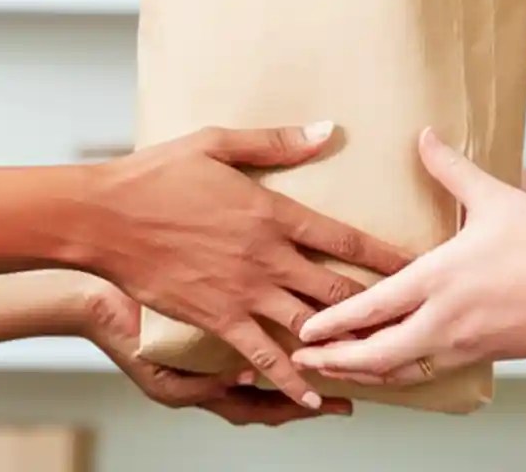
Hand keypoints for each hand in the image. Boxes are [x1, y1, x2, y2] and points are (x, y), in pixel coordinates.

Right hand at [84, 123, 411, 409]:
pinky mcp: (217, 319)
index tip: (422, 264)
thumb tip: (328, 130)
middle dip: (381, 306)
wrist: (103, 218)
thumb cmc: (155, 175)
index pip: (345, 237)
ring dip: (347, 344)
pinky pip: (263, 354)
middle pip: (338, 287)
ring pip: (310, 325)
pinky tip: (314, 396)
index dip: (387, 254)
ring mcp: (244, 292)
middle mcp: (267, 256)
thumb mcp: (217, 143)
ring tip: (383, 361)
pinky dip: (292, 378)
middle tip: (417, 320)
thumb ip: (276, 142)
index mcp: (272, 211)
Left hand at [290, 128, 525, 385]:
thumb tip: (426, 136)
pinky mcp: (483, 354)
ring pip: (402, 369)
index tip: (305, 327)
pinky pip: (430, 370)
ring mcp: (464, 343)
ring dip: (364, 371)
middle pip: (377, 352)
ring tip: (335, 369)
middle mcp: (445, 319)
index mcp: (440, 279)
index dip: (334, 320)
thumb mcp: (496, 197)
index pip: (372, 306)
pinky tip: (390, 368)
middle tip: (303, 359)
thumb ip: (452, 168)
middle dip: (335, 359)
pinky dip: (401, 373)